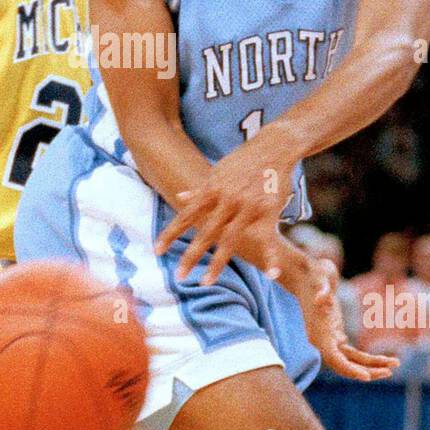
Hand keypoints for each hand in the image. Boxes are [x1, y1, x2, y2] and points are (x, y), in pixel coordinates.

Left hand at [155, 125, 300, 284]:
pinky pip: (269, 239)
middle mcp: (227, 200)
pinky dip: (271, 257)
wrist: (273, 147)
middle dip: (191, 254)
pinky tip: (272, 275)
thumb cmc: (243, 160)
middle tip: (179, 275)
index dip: (171, 233)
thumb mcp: (218, 171)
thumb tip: (179, 196)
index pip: (186, 215)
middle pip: (206, 231)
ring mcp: (248, 207)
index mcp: (212, 191)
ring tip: (206, 282)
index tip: (157, 250)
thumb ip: (200, 189)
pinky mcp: (269, 211)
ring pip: (231, 239)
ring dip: (218, 262)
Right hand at [292, 257, 398, 380]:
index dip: (349, 369)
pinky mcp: (336, 335)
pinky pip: (353, 354)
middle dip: (367, 370)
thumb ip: (320, 291)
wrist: (308, 273)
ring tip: (395, 364)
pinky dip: (369, 358)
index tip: (366, 377)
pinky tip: (386, 359)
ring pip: (351, 361)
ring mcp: (329, 339)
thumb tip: (320, 299)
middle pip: (345, 365)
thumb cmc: (314, 275)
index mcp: (317, 333)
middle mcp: (322, 341)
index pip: (333, 359)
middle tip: (390, 370)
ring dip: (372, 366)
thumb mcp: (319, 279)